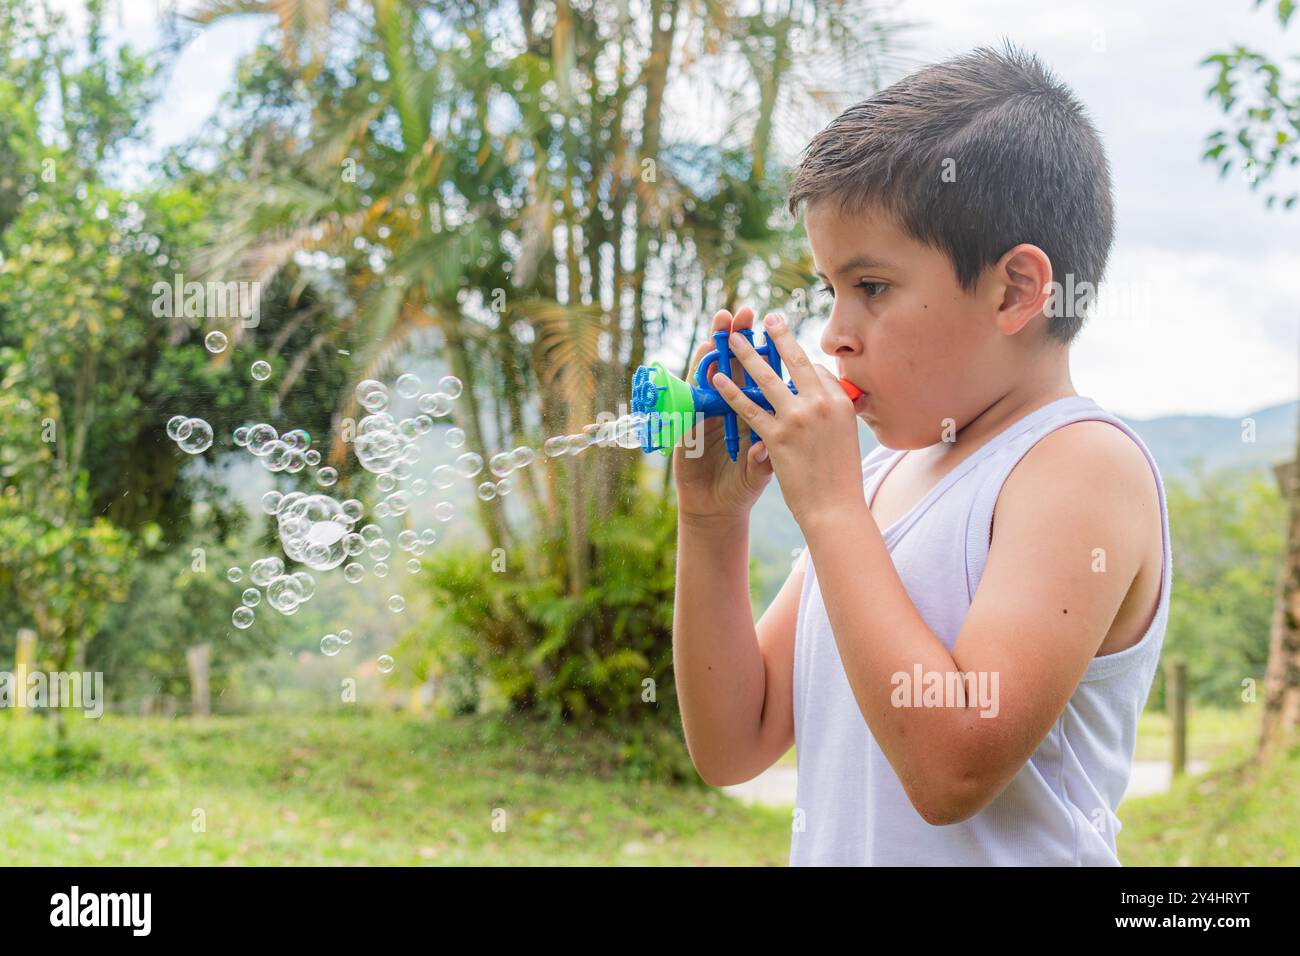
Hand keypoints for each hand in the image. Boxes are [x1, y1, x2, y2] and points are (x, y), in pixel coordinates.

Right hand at [672, 307, 774, 519]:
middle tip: (745, 311)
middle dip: (741, 337)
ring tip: (721, 322)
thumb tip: (764, 447)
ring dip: (716, 347)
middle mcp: (734, 407)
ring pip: (714, 372)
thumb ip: (763, 459)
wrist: (716, 508)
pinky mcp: (690, 421)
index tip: (777, 326)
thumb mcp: (758, 474)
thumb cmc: (741, 489)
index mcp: (756, 413)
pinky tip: (703, 355)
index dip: (768, 351)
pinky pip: (694, 393)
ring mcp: (711, 411)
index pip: (763, 376)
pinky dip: (698, 374)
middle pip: (739, 365)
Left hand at [711, 312, 863, 526]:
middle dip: (777, 336)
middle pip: (794, 360)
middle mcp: (821, 404)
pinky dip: (729, 391)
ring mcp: (799, 419)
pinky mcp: (777, 437)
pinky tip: (715, 378)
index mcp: (841, 402)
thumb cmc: (840, 477)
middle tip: (764, 317)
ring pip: (766, 378)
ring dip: (745, 355)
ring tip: (730, 338)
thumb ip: (831, 412)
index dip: (798, 360)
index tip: (786, 348)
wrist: (835, 509)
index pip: (816, 370)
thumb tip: (817, 393)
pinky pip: (748, 408)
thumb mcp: (844, 437)